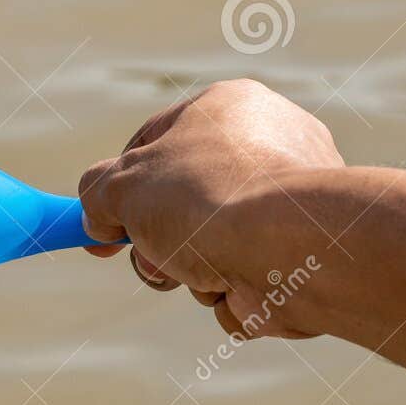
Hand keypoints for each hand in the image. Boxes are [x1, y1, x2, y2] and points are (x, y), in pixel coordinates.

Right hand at [77, 79, 343, 336]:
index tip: (97, 230)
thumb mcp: (124, 187)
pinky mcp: (308, 255)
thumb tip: (97, 215)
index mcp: (227, 107)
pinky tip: (242, 290)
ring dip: (195, 274)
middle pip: (186, 202)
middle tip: (153, 262)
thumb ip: (98, 192)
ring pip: (216, 249)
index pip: (156, 141)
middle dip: (160, 243)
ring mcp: (292, 204)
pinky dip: (236, 296)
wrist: (291, 248)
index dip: (119, 188)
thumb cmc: (209, 199)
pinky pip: (251, 280)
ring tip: (204, 275)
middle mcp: (270, 145)